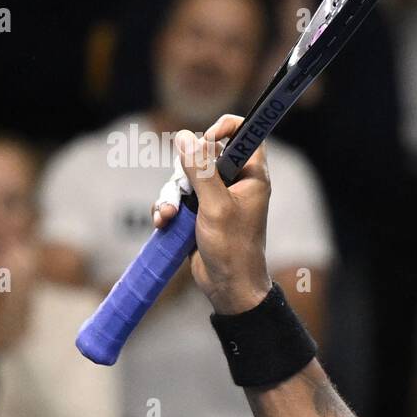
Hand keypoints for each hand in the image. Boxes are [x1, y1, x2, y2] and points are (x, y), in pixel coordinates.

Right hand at [153, 115, 271, 314]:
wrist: (228, 287)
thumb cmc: (232, 248)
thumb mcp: (215, 206)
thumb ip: (200, 171)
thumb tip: (186, 136)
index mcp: (252, 175)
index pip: (243, 134)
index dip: (223, 129)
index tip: (205, 140)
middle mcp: (235, 182)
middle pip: (203, 153)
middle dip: (184, 172)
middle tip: (184, 191)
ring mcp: (215, 197)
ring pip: (183, 177)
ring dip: (171, 195)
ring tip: (170, 217)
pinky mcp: (199, 212)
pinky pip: (176, 198)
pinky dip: (167, 209)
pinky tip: (164, 224)